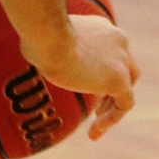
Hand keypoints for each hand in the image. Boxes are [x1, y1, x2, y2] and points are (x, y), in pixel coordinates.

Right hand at [24, 13, 138, 140]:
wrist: (48, 36)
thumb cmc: (38, 34)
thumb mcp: (43, 37)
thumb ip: (48, 45)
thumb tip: (31, 49)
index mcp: (100, 27)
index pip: (108, 51)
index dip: (98, 71)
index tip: (83, 85)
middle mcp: (116, 40)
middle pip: (125, 68)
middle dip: (111, 90)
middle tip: (96, 108)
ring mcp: (120, 59)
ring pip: (126, 88)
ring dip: (111, 109)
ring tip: (95, 128)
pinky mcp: (118, 79)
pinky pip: (124, 104)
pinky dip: (112, 118)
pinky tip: (95, 131)